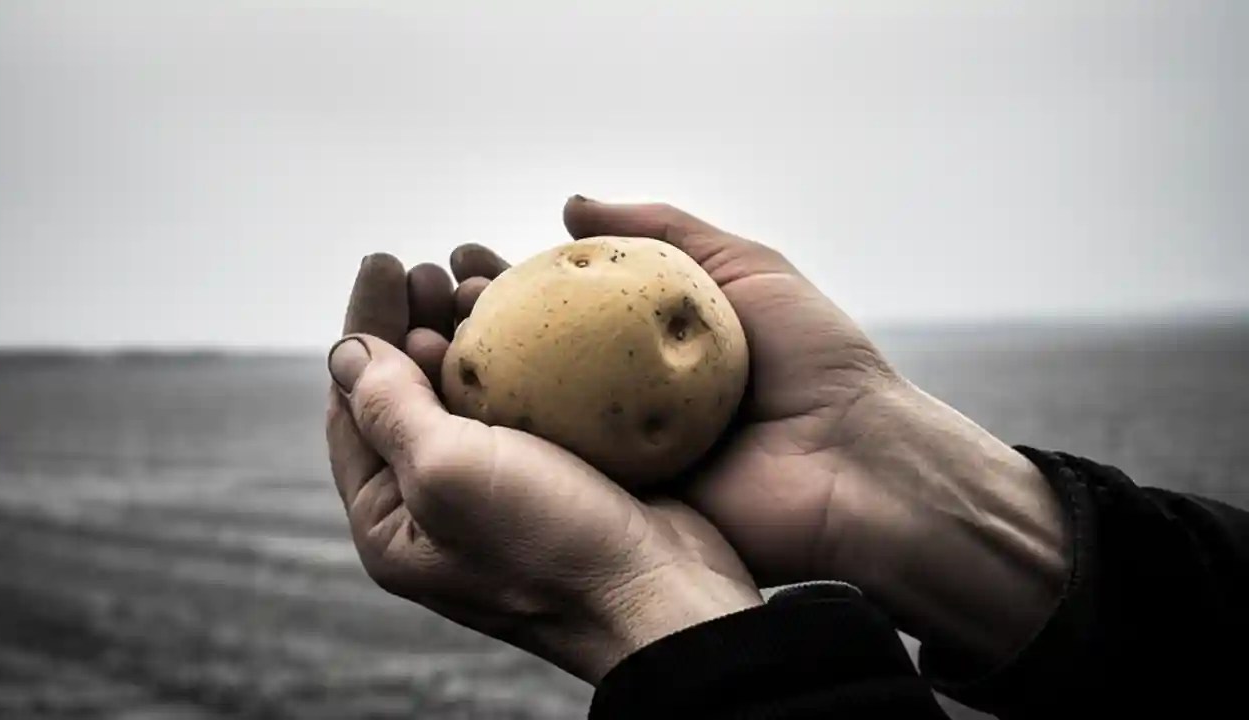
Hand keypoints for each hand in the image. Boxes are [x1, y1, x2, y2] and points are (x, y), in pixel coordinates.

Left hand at [324, 255, 761, 682]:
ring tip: (473, 278)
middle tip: (429, 266)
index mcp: (392, 523)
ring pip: (468, 394)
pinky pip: (524, 402)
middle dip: (411, 323)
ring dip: (465, 333)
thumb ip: (389, 408)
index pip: (354, 408)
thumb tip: (343, 351)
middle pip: (407, 396)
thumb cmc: (549, 546)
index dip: (364, 328)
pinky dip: (521, 356)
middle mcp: (437, 508)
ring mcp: (500, 491)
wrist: (663, 598)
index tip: (387, 261)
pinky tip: (533, 314)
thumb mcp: (447, 473)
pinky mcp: (558, 476)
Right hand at [456, 197, 1068, 664]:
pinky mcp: (621, 502)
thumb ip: (663, 226)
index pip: (558, 308)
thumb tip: (569, 202)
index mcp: (644, 346)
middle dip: (468, 331)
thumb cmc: (815, 360)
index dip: (504, 285)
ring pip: (525, 416)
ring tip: (417, 346)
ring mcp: (617, 455)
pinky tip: (449, 411)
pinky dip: (501, 443)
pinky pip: (552, 471)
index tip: (458, 262)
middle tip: (424, 302)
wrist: (856, 466)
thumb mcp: (746, 266)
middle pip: (528, 360)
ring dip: (465, 385)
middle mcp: (622, 399)